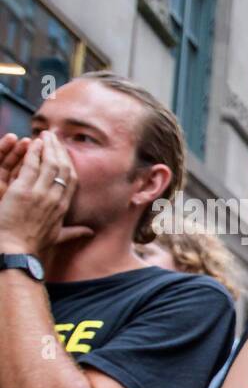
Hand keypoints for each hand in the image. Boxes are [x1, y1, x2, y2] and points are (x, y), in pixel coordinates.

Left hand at [0, 131, 84, 254]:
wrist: (17, 252)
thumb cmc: (34, 246)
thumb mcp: (57, 238)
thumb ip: (74, 232)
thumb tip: (90, 232)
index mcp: (63, 207)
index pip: (72, 180)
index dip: (69, 163)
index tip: (65, 152)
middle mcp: (56, 198)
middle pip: (63, 168)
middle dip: (59, 150)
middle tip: (55, 137)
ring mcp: (41, 194)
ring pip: (49, 164)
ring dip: (47, 147)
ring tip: (45, 135)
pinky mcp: (23, 191)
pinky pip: (31, 166)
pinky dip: (33, 153)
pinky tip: (32, 142)